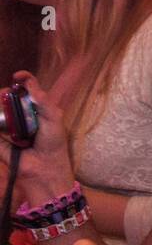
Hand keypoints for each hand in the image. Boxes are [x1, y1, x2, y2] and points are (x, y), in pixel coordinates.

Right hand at [8, 71, 74, 205]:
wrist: (43, 168)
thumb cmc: (53, 144)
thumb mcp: (53, 119)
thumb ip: (43, 101)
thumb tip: (29, 83)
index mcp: (38, 109)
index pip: (28, 89)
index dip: (23, 80)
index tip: (17, 76)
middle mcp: (22, 114)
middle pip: (9, 95)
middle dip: (5, 92)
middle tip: (5, 95)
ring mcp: (8, 125)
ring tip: (0, 104)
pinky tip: (0, 119)